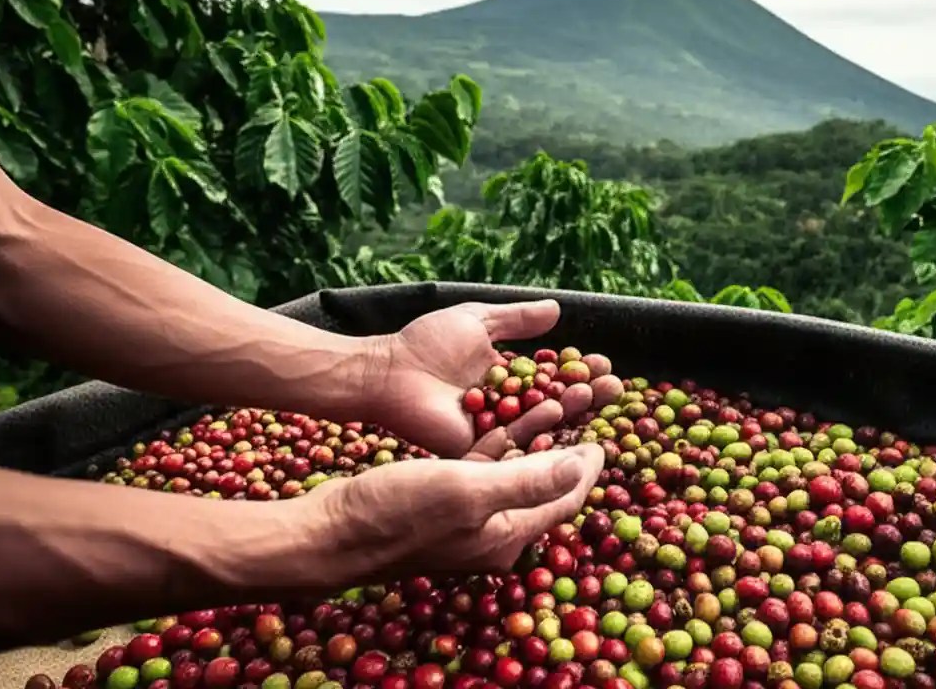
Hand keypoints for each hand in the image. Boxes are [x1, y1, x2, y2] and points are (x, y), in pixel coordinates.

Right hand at [295, 442, 604, 582]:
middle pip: (543, 481)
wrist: (331, 532)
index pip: (562, 499)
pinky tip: (509, 414)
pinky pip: (483, 465)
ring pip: (513, 468)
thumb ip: (528, 481)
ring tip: (559, 400)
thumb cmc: (399, 513)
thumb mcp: (469, 491)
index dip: (585, 467)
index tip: (604, 437)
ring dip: (536, 435)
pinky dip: (499, 440)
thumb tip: (581, 467)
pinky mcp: (441, 497)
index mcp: (506, 535)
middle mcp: (492, 528)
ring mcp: (466, 514)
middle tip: (588, 411)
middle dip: (567, 444)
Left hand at [361, 300, 619, 458]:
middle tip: (613, 386)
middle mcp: (505, 407)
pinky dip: (537, 434)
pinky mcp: (478, 451)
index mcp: (507, 379)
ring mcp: (493, 431)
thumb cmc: (426, 343)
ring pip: (539, 424)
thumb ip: (517, 319)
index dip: (578, 371)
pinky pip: (513, 446)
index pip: (552, 377)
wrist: (390, 371)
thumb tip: (558, 309)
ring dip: (568, 410)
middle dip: (585, 394)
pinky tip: (562, 420)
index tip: (604, 364)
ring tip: (593, 396)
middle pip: (554, 403)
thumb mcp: (478, 321)